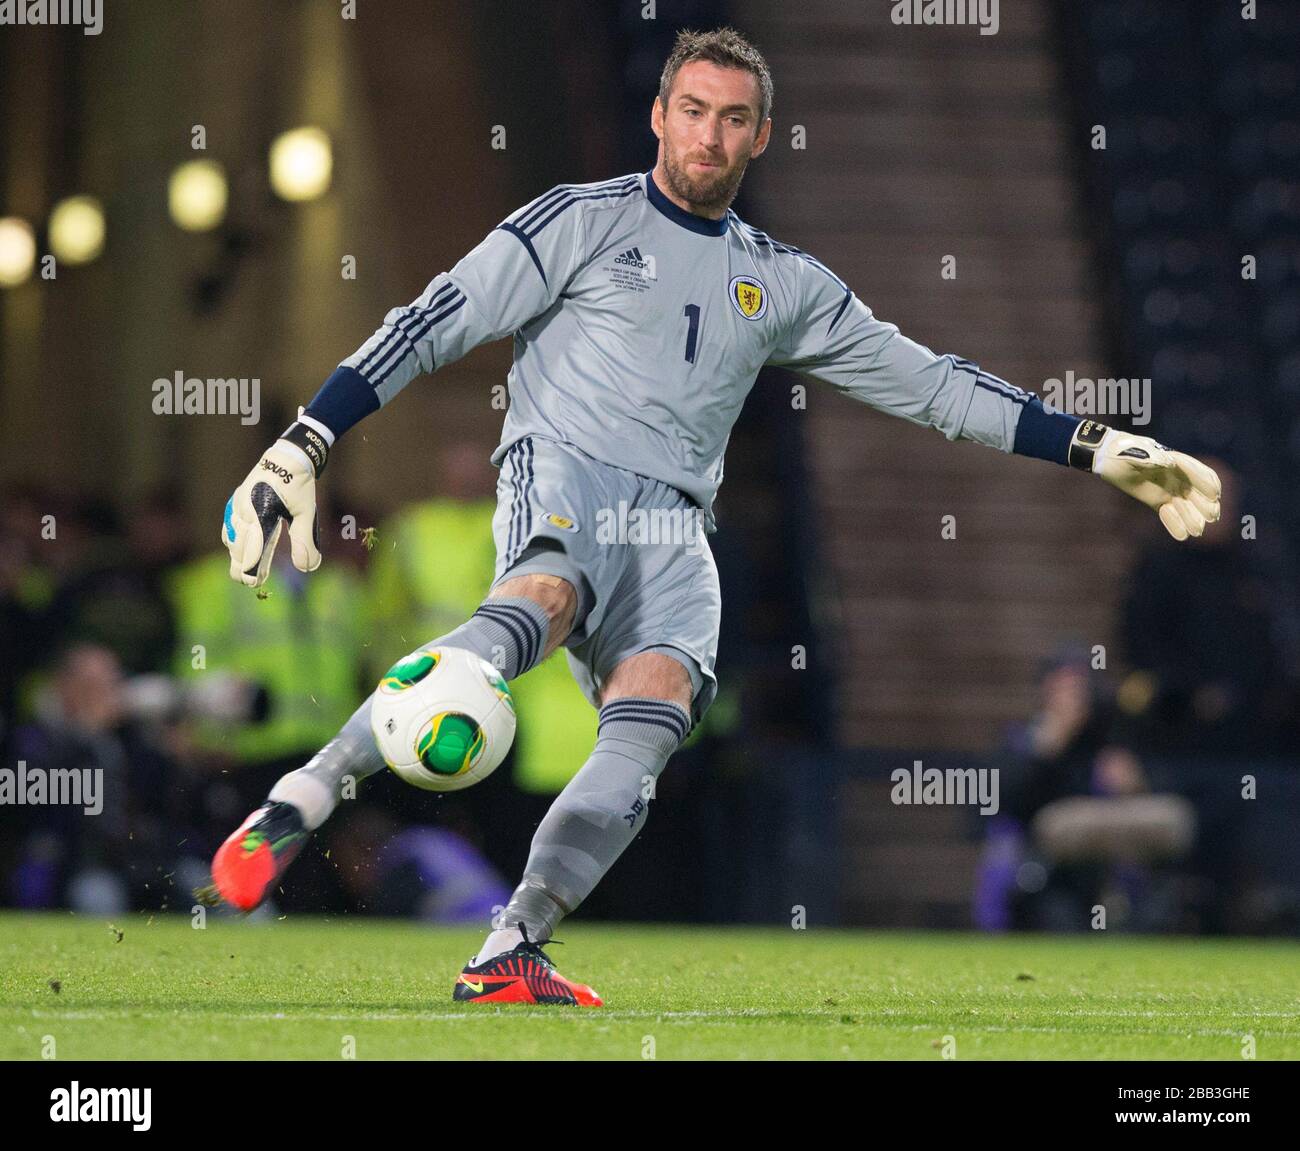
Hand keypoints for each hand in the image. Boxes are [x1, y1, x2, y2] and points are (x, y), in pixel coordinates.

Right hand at [222, 412, 329, 586]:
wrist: (286, 456)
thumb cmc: (298, 485)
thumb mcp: (306, 513)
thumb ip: (305, 541)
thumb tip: (307, 568)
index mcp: (262, 512)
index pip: (253, 548)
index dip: (251, 568)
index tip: (253, 584)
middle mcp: (245, 509)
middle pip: (239, 547)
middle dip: (243, 567)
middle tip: (251, 583)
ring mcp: (237, 505)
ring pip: (232, 538)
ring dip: (239, 556)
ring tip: (247, 572)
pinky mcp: (235, 502)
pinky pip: (229, 527)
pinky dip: (234, 541)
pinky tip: (239, 551)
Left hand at [1071, 421, 1220, 539]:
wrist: (1108, 458)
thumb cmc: (1123, 450)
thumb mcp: (1135, 452)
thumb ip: (1152, 457)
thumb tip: (1171, 462)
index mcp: (1176, 462)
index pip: (1199, 473)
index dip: (1207, 484)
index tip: (1214, 496)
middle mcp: (1177, 477)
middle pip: (1197, 493)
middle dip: (1205, 505)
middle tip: (1211, 518)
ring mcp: (1168, 490)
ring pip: (1185, 507)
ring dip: (1192, 519)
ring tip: (1196, 532)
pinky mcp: (1157, 501)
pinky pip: (1169, 514)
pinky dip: (1175, 524)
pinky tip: (1182, 536)